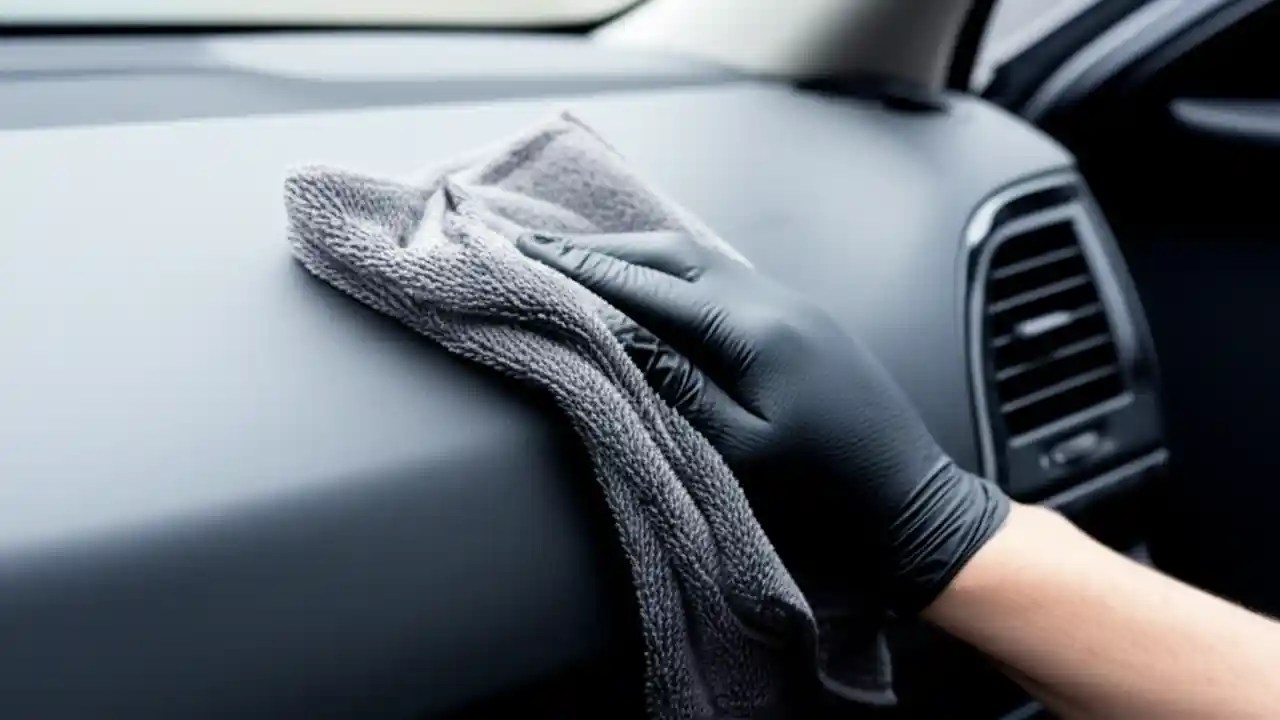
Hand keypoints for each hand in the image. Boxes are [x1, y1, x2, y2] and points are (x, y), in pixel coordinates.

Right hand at [517, 231, 1008, 611]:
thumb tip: (614, 333)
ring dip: (640, 255)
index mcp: (754, 330)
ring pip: (701, 261)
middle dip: (603, 248)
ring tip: (587, 259)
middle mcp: (774, 302)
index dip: (584, 269)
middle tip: (542, 246)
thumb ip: (677, 384)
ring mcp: (793, 307)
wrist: (916, 504)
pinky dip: (678, 272)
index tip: (528, 252)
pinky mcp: (804, 323)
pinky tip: (658, 284)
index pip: (650, 287)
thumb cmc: (831, 492)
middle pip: (673, 256)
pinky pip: (727, 278)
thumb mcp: (743, 449)